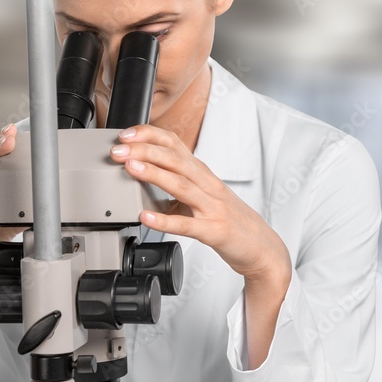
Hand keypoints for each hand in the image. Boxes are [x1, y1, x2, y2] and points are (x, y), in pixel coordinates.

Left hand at [109, 124, 290, 286]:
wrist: (261, 247)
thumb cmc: (231, 221)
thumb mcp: (204, 196)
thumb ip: (179, 185)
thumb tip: (145, 178)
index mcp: (203, 175)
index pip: (176, 144)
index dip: (151, 136)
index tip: (127, 134)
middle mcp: (209, 186)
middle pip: (176, 160)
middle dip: (145, 151)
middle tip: (119, 150)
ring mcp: (213, 208)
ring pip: (182, 185)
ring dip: (154, 174)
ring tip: (131, 168)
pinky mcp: (215, 231)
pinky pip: (188, 225)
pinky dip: (166, 220)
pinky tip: (147, 217)